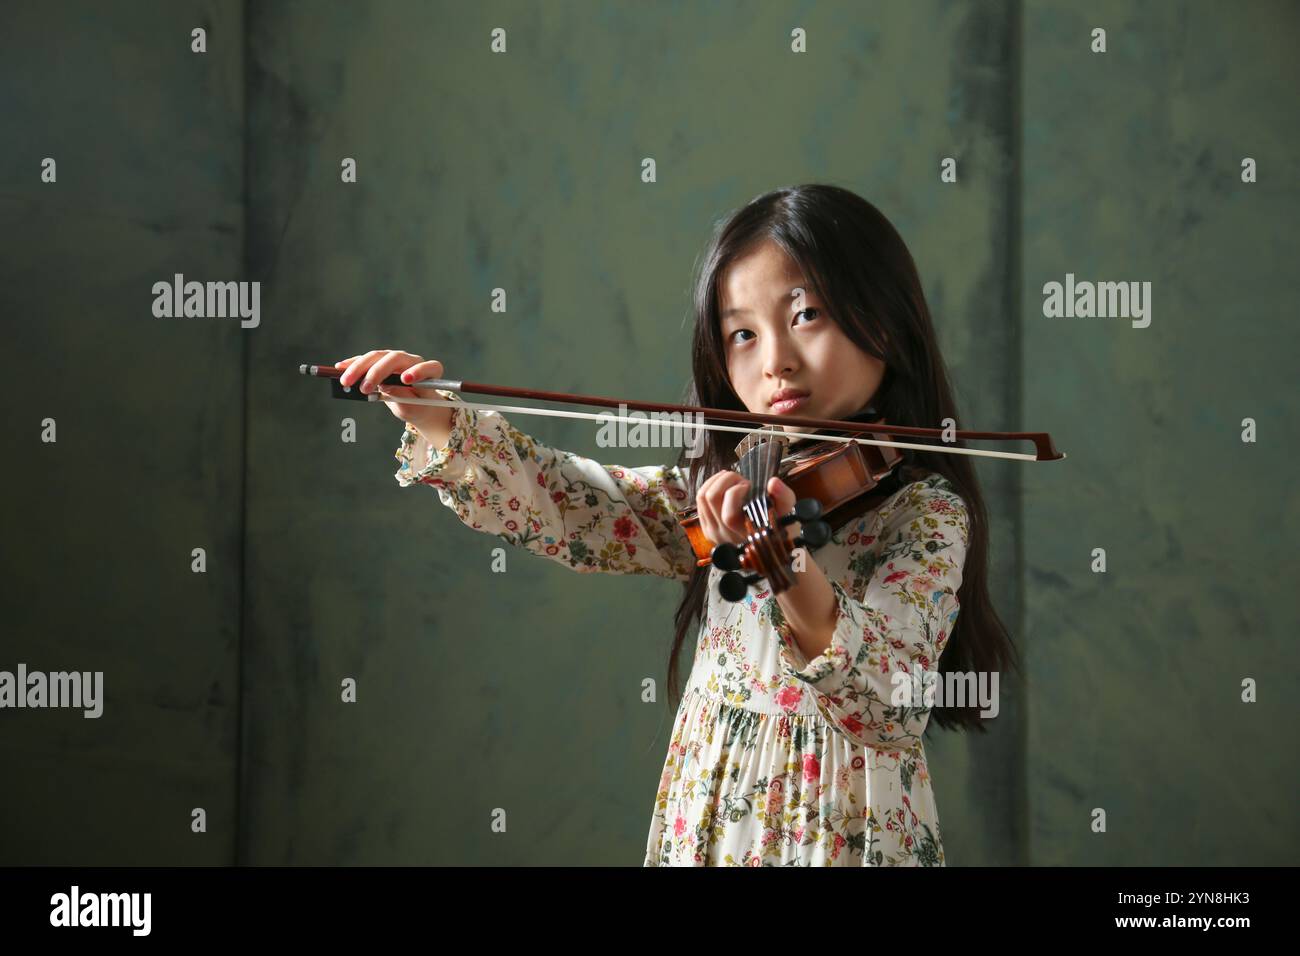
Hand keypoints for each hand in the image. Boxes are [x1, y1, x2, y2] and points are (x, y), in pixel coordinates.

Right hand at [334, 350, 450, 435]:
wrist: (416, 403)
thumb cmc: (418, 406)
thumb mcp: (413, 408)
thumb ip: (403, 397)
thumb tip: (386, 385)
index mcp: (429, 372)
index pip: (427, 367)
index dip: (418, 372)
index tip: (406, 380)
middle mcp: (412, 361)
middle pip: (394, 359)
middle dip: (377, 372)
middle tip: (363, 388)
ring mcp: (396, 359)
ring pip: (377, 357)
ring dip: (359, 368)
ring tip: (346, 382)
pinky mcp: (382, 361)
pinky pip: (366, 360)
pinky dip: (353, 363)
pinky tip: (340, 367)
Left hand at [696, 471, 797, 546]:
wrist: (767, 547)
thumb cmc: (778, 527)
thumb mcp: (789, 512)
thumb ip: (784, 497)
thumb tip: (773, 483)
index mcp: (745, 535)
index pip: (729, 515)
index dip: (736, 492)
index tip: (750, 487)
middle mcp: (726, 537)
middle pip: (711, 498)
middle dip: (727, 480)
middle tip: (741, 480)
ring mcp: (714, 533)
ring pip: (702, 497)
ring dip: (717, 481)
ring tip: (732, 479)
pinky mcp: (706, 528)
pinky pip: (699, 502)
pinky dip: (709, 487)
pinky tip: (724, 486)